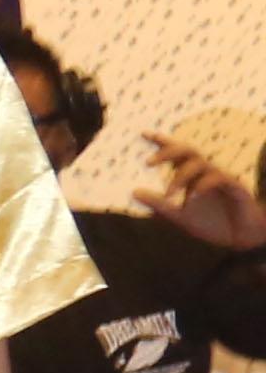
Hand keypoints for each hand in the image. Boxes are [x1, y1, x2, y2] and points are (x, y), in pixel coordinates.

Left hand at [149, 132, 265, 256]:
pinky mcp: (235, 186)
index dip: (162, 142)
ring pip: (200, 164)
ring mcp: (220, 178)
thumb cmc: (211, 224)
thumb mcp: (179, 217)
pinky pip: (219, 178)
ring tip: (169, 193)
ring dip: (181, 176)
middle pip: (187, 151)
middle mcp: (204, 173)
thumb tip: (133, 193)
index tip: (144, 134)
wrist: (239, 239)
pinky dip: (204, 184)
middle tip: (147, 162)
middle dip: (167, 152)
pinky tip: (194, 194)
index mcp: (191, 177)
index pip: (176, 154)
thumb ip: (159, 205)